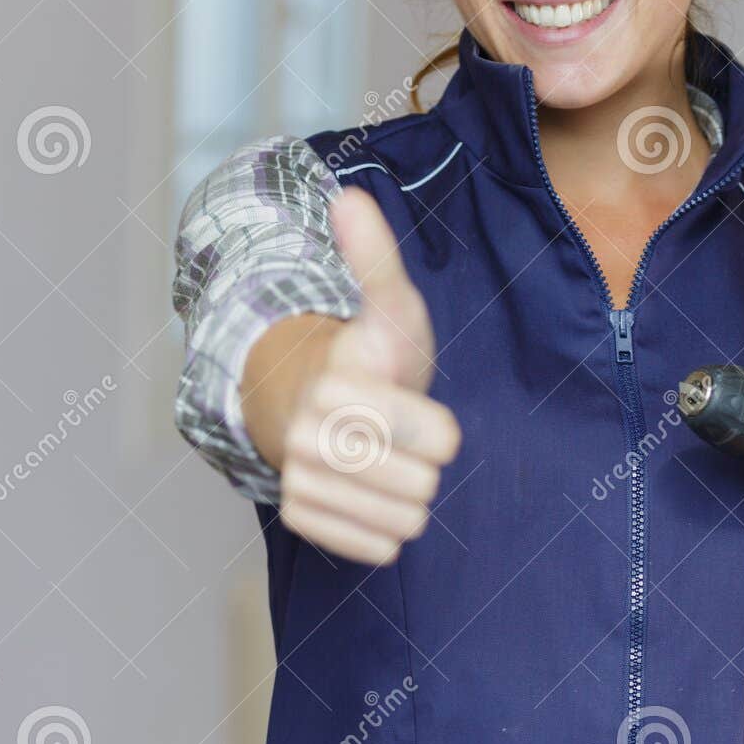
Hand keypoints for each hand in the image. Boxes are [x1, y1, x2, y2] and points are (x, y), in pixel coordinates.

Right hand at [279, 187, 461, 563]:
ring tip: (389, 466)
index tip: (422, 413)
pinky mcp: (301, 517)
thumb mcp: (390, 306)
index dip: (443, 430)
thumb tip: (348, 196)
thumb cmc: (370, 356)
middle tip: (403, 441)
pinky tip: (372, 497)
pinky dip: (385, 529)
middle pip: (423, 483)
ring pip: (405, 520)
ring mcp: (300, 478)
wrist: (314, 404)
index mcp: (339, 384)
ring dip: (407, 498)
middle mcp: (308, 434)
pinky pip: (378, 547)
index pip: (440, 439)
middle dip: (424, 464)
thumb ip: (376, 258)